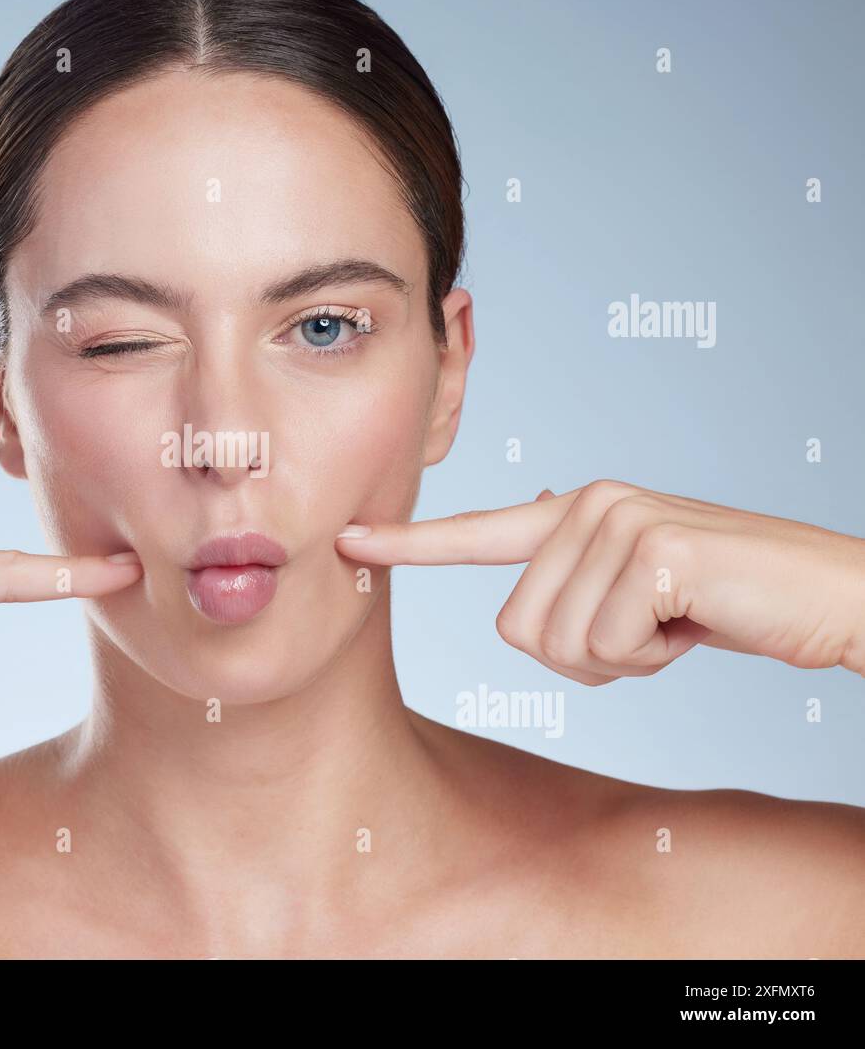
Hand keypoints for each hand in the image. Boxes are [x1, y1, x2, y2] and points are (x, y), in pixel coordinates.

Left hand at [334, 479, 864, 684]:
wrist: (824, 598)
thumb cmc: (725, 600)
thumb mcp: (636, 584)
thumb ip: (576, 561)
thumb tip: (537, 502)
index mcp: (573, 512)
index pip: (474, 533)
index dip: (407, 546)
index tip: (345, 544)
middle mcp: (586, 505)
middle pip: (517, 631)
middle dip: (585, 658)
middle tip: (650, 628)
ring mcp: (618, 521)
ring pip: (556, 646)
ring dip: (621, 660)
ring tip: (672, 621)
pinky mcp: (651, 550)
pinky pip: (605, 649)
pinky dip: (651, 660)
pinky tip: (692, 622)